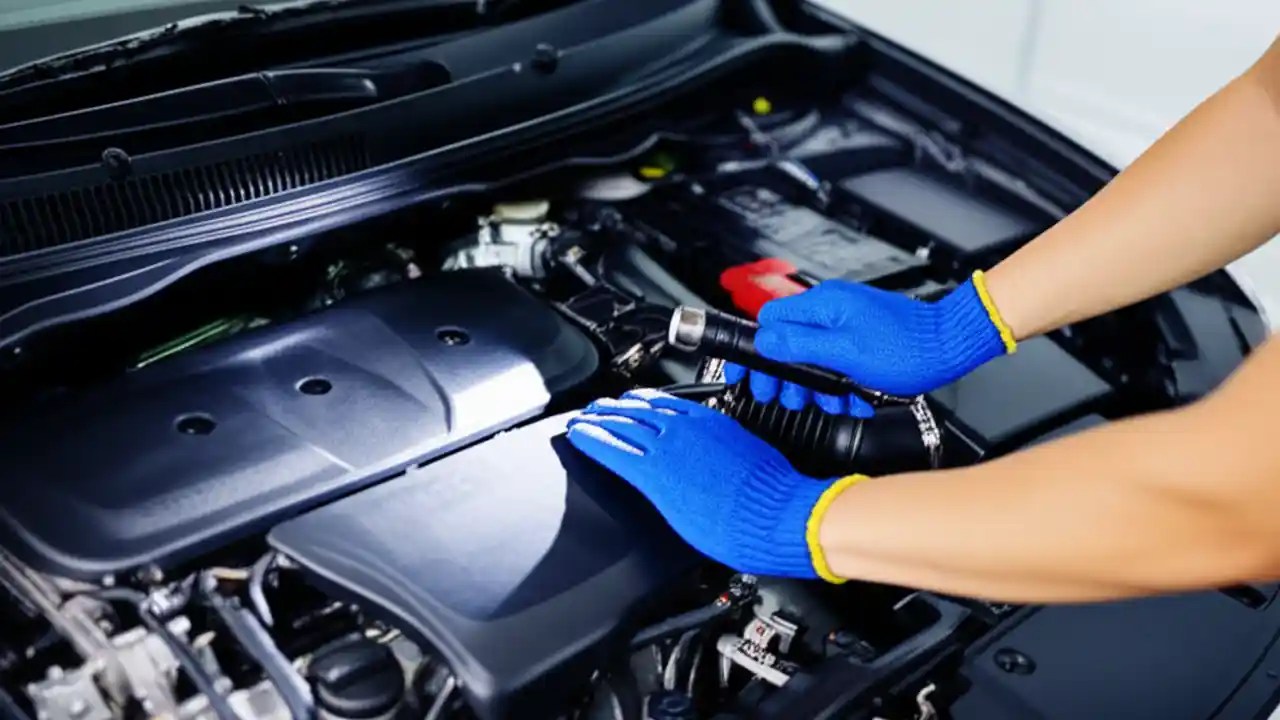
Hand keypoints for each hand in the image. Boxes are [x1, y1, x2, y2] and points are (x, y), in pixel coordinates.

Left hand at [567, 388, 861, 581]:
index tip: (632, 403)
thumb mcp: (751, 459)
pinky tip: (578, 436)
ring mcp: (668, 447)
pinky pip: (612, 449)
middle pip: (640, 410)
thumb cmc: (774, 496)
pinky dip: (591, 439)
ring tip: (582, 419)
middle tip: (598, 408)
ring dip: (598, 419)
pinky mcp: (654, 472)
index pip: (668, 404)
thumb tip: (721, 462)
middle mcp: (687, 427)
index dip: (644, 402)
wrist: (778, 512)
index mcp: (712, 421)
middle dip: (615, 408)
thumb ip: (726, 454)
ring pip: (622, 425)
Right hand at [727, 272, 1014, 414]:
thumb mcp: (844, 353)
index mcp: (822, 305)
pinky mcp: (861, 336)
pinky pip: (836, 359)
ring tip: (826, 403)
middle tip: (786, 397)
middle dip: (786, 374)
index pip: (769, 320)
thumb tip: (763, 342)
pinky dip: (839, 381)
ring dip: (815, 384)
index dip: (756, 351)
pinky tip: (851, 398)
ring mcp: (847, 321)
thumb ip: (800, 346)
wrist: (951, 346)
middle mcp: (831, 308)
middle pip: (787, 341)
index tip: (748, 374)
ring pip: (812, 355)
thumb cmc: (907, 349)